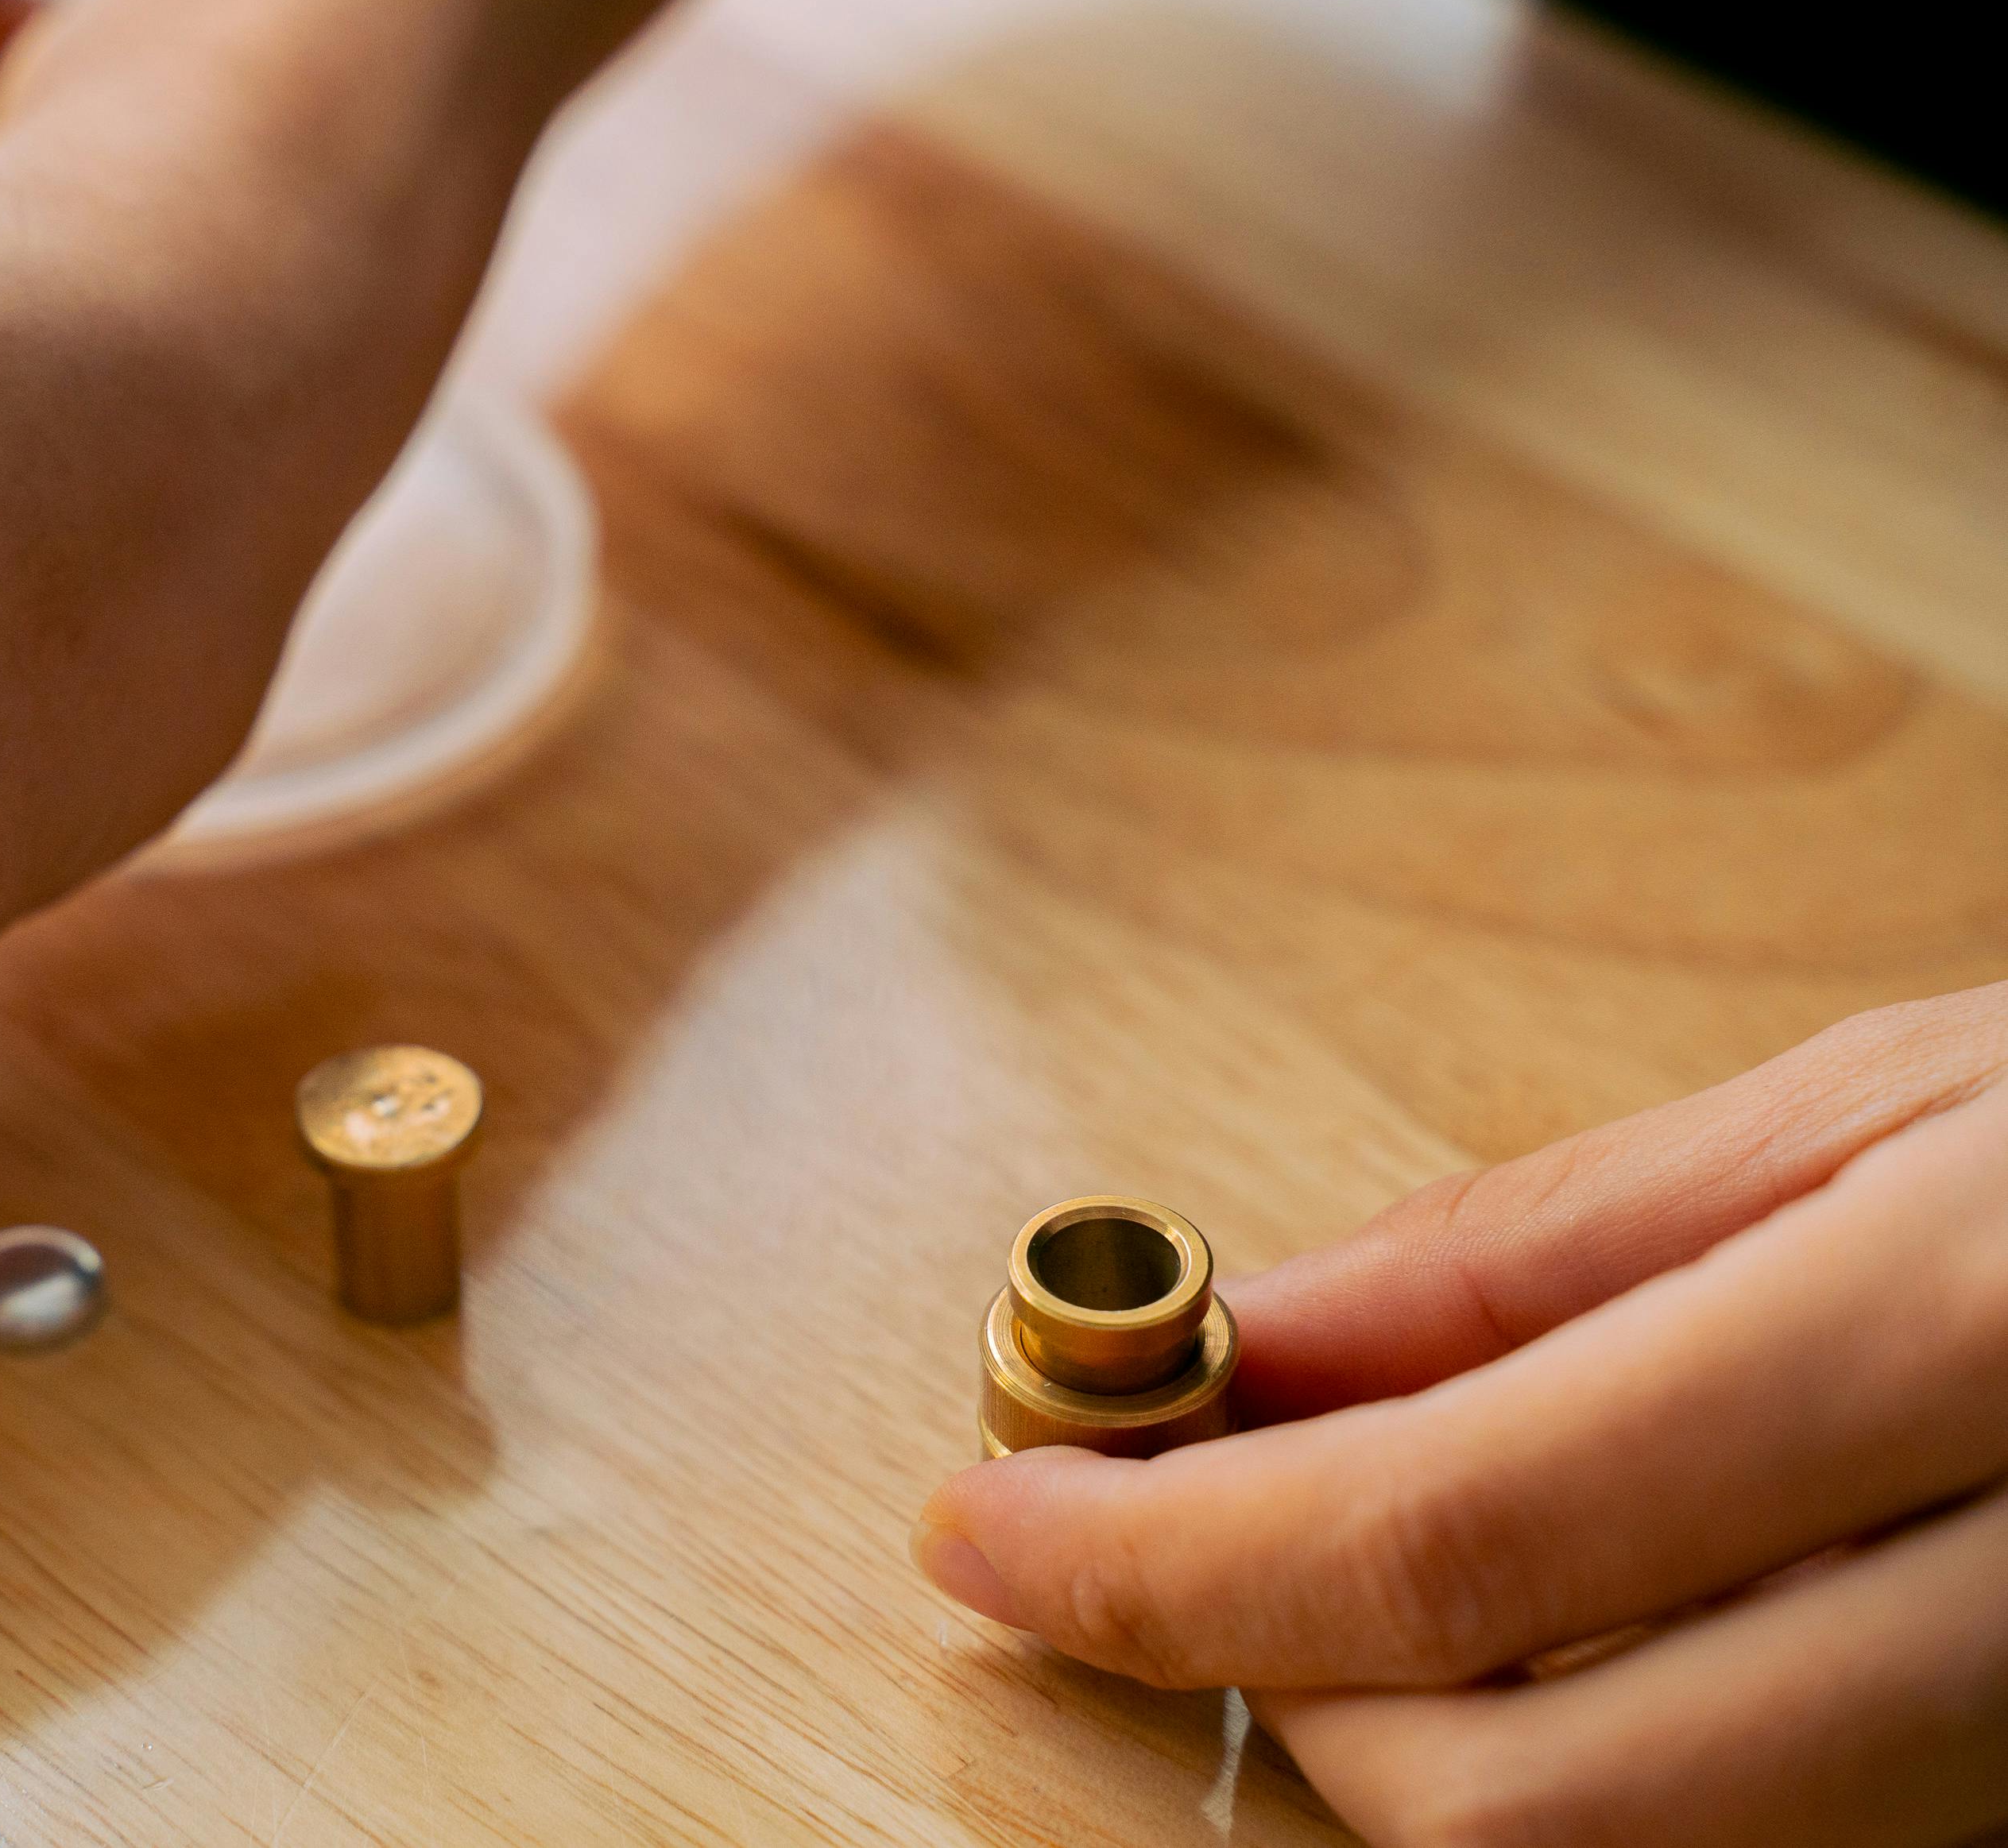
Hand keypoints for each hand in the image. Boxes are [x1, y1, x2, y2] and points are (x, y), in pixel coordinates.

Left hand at [914, 986, 2007, 1845]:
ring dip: (1407, 1744)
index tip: (985, 1522)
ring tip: (1323, 1565)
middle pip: (1521, 1802)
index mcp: (1972, 1341)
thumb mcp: (1871, 1115)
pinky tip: (1512, 1632)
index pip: (1451, 1541)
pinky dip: (1572, 1772)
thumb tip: (1245, 1353)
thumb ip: (1532, 1259)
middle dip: (1274, 1690)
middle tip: (1138, 1544)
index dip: (1164, 1557)